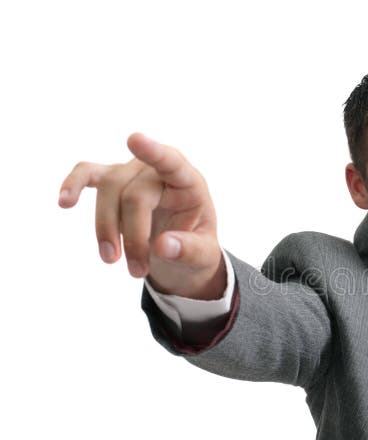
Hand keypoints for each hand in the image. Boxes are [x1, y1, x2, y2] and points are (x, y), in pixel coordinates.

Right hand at [58, 133, 225, 298]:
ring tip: (111, 260)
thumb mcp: (204, 255)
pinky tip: (64, 201)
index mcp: (189, 183)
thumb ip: (189, 250)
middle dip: (133, 237)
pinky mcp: (112, 182)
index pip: (172, 162)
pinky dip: (73, 185)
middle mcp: (159, 171)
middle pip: (134, 194)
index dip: (153, 152)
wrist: (181, 247)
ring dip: (105, 228)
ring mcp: (133, 172)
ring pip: (108, 190)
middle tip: (137, 272)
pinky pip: (88, 174)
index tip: (134, 139)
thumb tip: (163, 246)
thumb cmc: (194, 244)